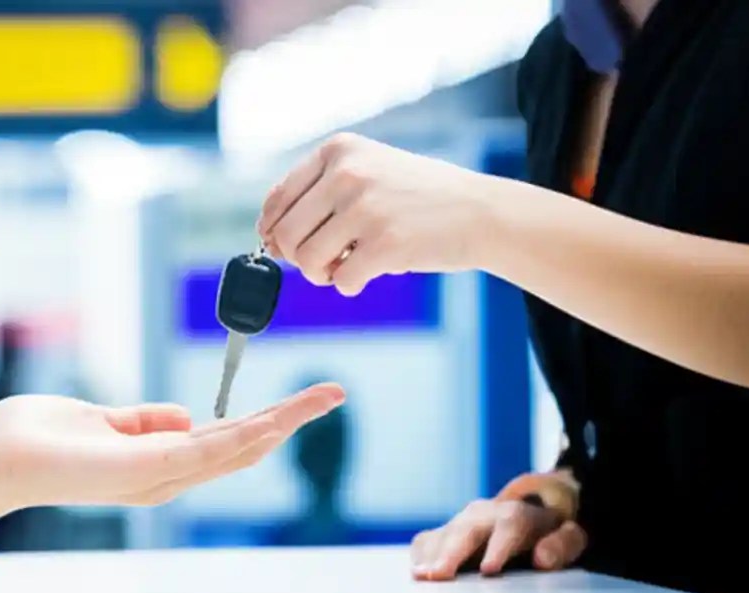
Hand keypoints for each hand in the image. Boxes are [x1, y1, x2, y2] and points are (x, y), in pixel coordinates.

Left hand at [0, 384, 345, 513]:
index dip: (265, 421)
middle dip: (289, 421)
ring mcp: (155, 476)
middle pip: (239, 447)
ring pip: (231, 449)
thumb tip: (184, 415)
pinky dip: (239, 435)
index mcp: (154, 460)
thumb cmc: (35, 437)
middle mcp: (162, 475)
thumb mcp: (100, 418)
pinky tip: (272, 421)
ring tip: (320, 399)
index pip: (222, 439)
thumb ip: (142, 419)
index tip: (303, 401)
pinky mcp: (141, 469)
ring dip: (279, 424)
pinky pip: (202, 451)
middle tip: (333, 394)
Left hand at [257, 133, 515, 295]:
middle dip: (298, 258)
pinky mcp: (384, 244)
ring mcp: (365, 208)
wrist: (482, 211)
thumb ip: (318, 196)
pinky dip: (350, 284)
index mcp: (338, 151)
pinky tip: (370, 272)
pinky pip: (340, 281)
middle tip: (324, 262)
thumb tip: (267, 239)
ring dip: (322, 274)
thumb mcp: (367, 172)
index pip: (277, 199)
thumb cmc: (418, 197)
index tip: (280, 246)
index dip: (272, 231)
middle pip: (285, 234)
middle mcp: (347, 173)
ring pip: (307, 261)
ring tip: (347, 265)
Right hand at [410, 470, 586, 580]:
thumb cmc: (549, 536)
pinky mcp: (445, 531)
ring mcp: (461, 521)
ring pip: (444, 535)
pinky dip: (420, 555)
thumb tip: (542, 558)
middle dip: (452, 553)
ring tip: (422, 577)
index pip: (509, 525)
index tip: (489, 571)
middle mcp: (484, 513)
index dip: (499, 547)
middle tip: (440, 575)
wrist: (528, 517)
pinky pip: (427, 540)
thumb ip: (562, 545)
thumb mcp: (569, 538)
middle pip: (466, 529)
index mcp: (518, 514)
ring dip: (431, 556)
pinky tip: (417, 573)